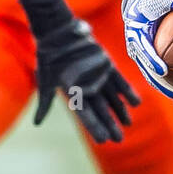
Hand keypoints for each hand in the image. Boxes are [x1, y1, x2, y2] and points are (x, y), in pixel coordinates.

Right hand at [35, 19, 138, 143]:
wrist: (58, 32)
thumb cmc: (50, 57)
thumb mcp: (47, 81)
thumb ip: (46, 103)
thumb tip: (37, 124)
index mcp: (73, 93)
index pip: (86, 115)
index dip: (95, 127)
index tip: (103, 140)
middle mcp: (87, 86)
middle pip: (101, 109)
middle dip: (110, 124)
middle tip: (119, 139)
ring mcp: (97, 76)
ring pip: (112, 98)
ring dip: (120, 110)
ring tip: (128, 124)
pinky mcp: (106, 64)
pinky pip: (119, 81)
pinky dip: (127, 91)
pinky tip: (135, 103)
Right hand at [121, 0, 172, 103]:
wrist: (142, 6)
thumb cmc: (153, 1)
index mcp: (136, 35)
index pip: (143, 51)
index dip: (152, 61)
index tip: (163, 71)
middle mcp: (136, 50)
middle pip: (150, 72)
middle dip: (166, 85)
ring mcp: (142, 58)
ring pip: (156, 79)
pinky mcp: (149, 63)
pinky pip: (161, 77)